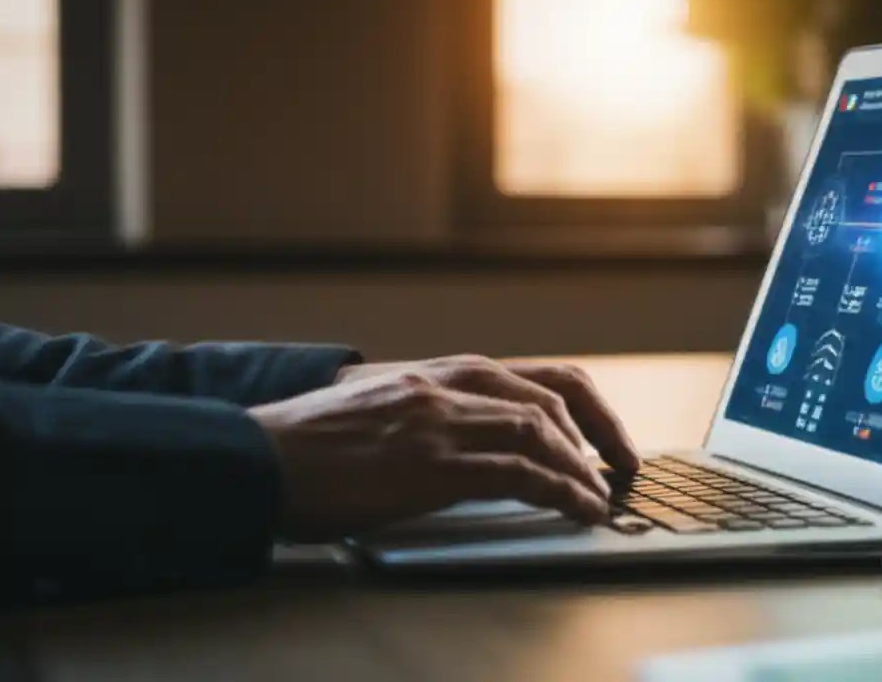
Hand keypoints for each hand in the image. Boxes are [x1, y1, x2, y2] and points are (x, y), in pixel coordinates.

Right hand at [249, 368, 617, 540]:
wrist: (259, 456)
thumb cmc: (315, 441)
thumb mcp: (386, 405)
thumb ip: (438, 410)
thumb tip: (486, 440)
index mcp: (443, 372)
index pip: (542, 377)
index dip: (588, 409)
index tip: (609, 441)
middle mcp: (450, 386)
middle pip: (552, 400)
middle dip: (599, 437)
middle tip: (622, 471)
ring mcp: (440, 422)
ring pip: (539, 434)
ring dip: (581, 470)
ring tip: (601, 500)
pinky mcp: (429, 464)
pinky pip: (515, 473)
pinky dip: (558, 492)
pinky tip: (577, 509)